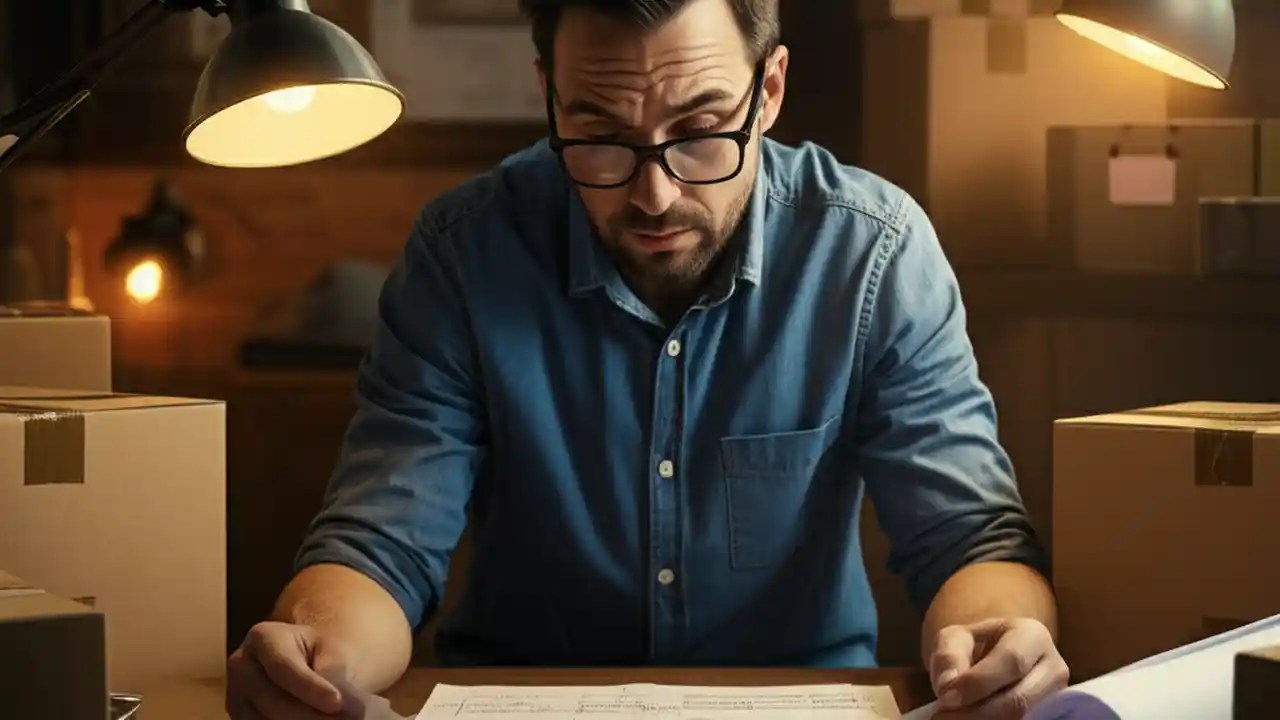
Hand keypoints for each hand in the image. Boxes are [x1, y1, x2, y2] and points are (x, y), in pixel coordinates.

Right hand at [226, 621, 361, 718]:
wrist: (305, 665)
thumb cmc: (321, 654)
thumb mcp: (332, 653)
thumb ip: (332, 673)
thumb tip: (338, 702)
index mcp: (263, 637)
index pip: (283, 667)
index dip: (310, 688)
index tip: (337, 703)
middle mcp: (240, 665)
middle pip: (272, 700)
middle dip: (310, 715)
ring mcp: (235, 695)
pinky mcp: (238, 717)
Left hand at [927, 617, 1068, 718]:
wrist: (993, 660)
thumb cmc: (975, 645)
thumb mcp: (955, 638)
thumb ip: (949, 656)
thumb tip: (947, 686)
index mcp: (1032, 635)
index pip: (1011, 661)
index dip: (978, 683)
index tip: (946, 698)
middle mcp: (1053, 666)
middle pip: (1020, 698)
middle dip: (978, 712)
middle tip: (944, 717)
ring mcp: (1057, 696)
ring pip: (1023, 718)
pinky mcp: (1051, 715)